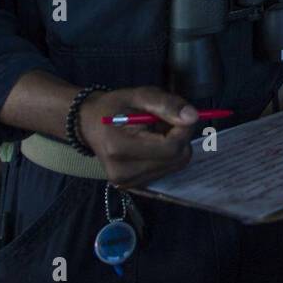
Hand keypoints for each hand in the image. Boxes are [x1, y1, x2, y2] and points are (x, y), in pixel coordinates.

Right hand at [78, 87, 198, 186]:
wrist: (90, 123)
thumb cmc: (115, 106)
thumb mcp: (140, 95)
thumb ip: (167, 104)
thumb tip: (193, 117)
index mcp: (120, 148)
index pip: (171, 147)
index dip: (183, 128)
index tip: (177, 114)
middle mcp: (123, 173)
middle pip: (178, 158)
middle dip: (180, 136)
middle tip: (166, 121)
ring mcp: (128, 183)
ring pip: (176, 165)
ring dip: (175, 146)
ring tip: (156, 132)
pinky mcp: (134, 186)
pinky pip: (168, 170)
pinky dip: (168, 155)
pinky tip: (153, 145)